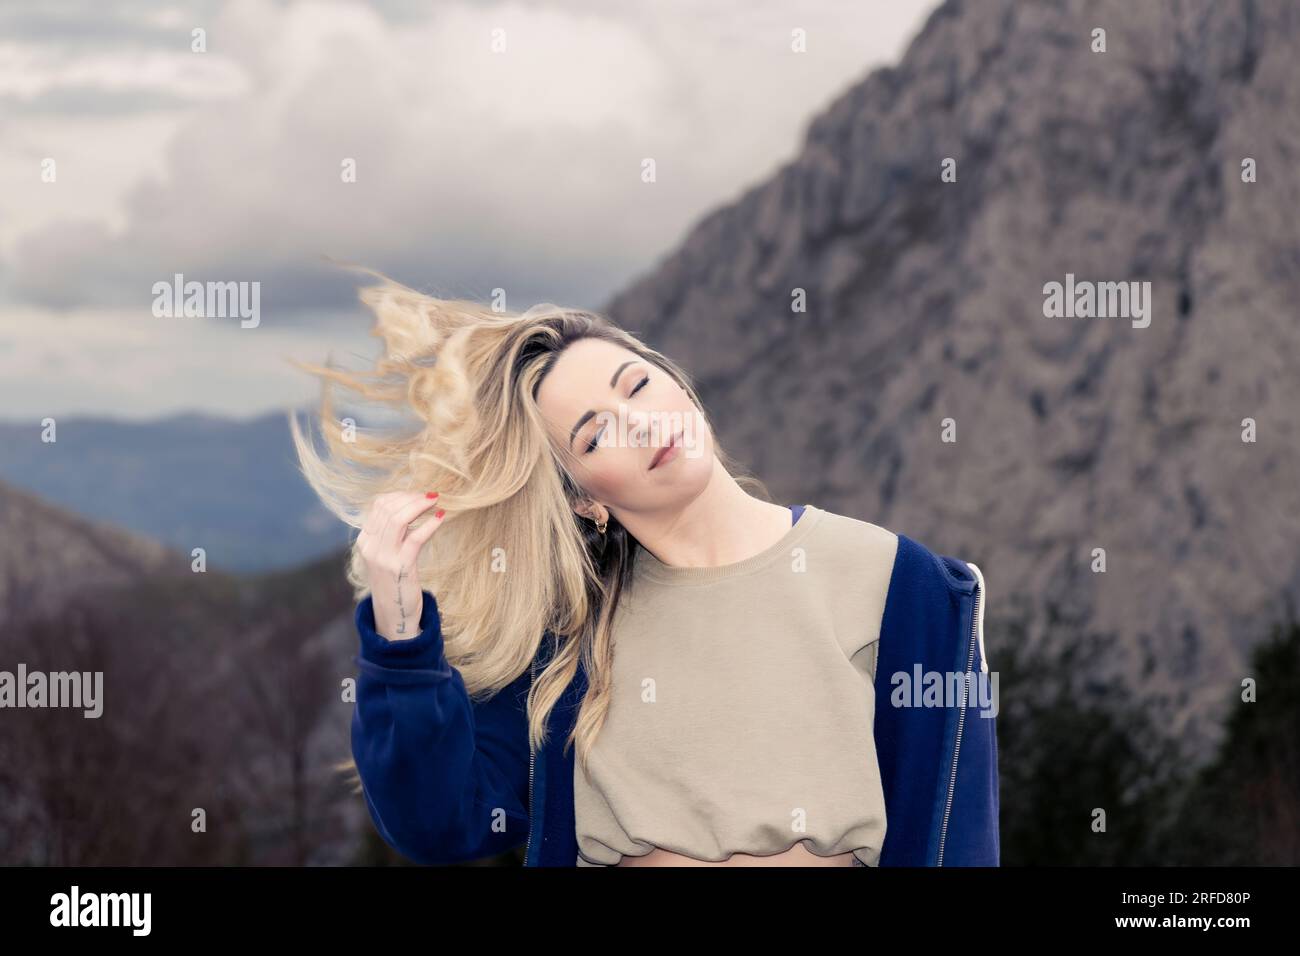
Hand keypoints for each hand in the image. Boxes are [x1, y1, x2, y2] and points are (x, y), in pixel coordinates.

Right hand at [357, 490, 445, 640]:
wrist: (393, 617)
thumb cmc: (394, 583)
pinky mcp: (401, 568)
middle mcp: (370, 547)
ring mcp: (383, 558)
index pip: (378, 506)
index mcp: (365, 541)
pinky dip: (429, 524)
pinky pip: (415, 538)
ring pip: (399, 519)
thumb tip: (408, 507)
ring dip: (420, 505)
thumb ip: (389, 534)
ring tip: (436, 501)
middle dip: (412, 497)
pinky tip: (441, 518)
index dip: (401, 494)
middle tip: (431, 495)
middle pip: (389, 508)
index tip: (418, 494)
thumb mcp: (385, 556)